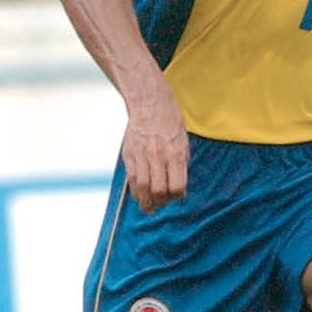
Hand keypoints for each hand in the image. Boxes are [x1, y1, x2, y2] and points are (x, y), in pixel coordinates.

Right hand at [122, 85, 189, 212]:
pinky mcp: (129, 155)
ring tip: (150, 207)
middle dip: (162, 202)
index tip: (177, 196)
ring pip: (143, 188)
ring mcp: (142, 156)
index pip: (177, 186)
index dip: (177, 196)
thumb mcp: (183, 142)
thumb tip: (177, 187)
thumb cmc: (170, 123)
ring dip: (147, 202)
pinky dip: (136, 192)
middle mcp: (158, 157)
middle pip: (159, 191)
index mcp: (176, 154)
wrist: (149, 104)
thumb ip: (180, 164)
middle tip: (163, 203)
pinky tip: (140, 198)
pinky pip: (131, 180)